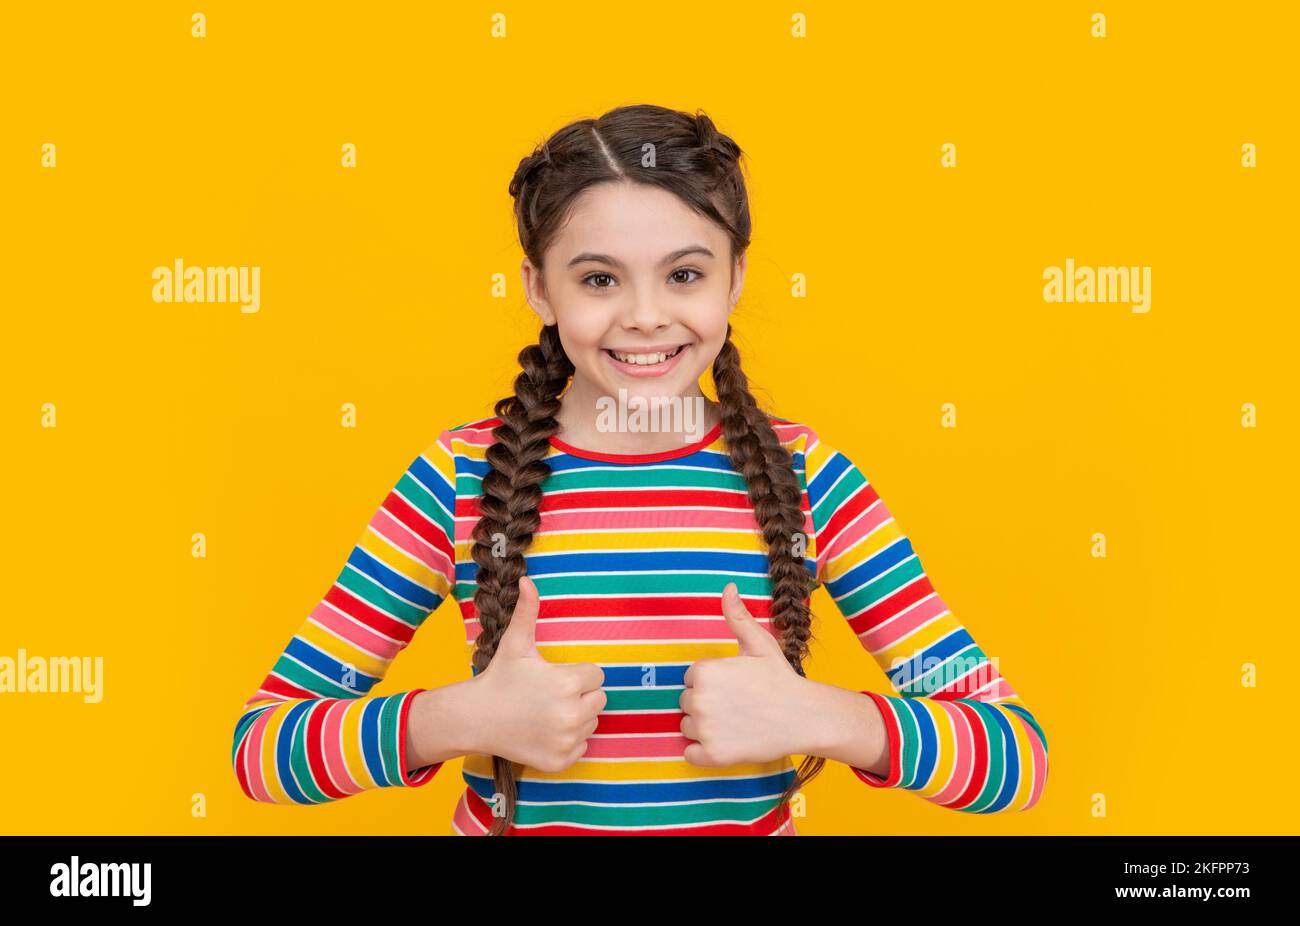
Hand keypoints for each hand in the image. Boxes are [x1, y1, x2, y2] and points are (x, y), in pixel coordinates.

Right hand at [468, 575, 606, 772]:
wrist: (476, 719)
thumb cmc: (500, 678)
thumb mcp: (516, 644)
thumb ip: (528, 611)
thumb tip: (526, 580)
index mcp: (567, 684)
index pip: (596, 676)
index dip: (577, 674)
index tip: (554, 676)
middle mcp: (570, 715)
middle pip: (598, 699)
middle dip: (580, 695)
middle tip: (550, 694)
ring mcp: (566, 741)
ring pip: (591, 722)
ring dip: (576, 717)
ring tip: (546, 711)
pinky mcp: (560, 761)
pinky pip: (582, 746)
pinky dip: (568, 740)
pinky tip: (545, 731)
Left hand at [680, 583, 816, 766]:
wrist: (805, 717)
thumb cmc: (780, 679)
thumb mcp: (758, 643)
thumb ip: (736, 616)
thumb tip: (728, 587)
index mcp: (704, 671)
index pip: (692, 678)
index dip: (713, 682)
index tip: (735, 686)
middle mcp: (699, 700)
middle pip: (688, 702)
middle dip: (707, 703)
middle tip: (738, 704)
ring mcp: (705, 730)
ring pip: (688, 727)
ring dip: (705, 727)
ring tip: (735, 722)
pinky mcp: (712, 755)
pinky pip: (690, 753)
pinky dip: (703, 751)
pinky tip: (726, 741)